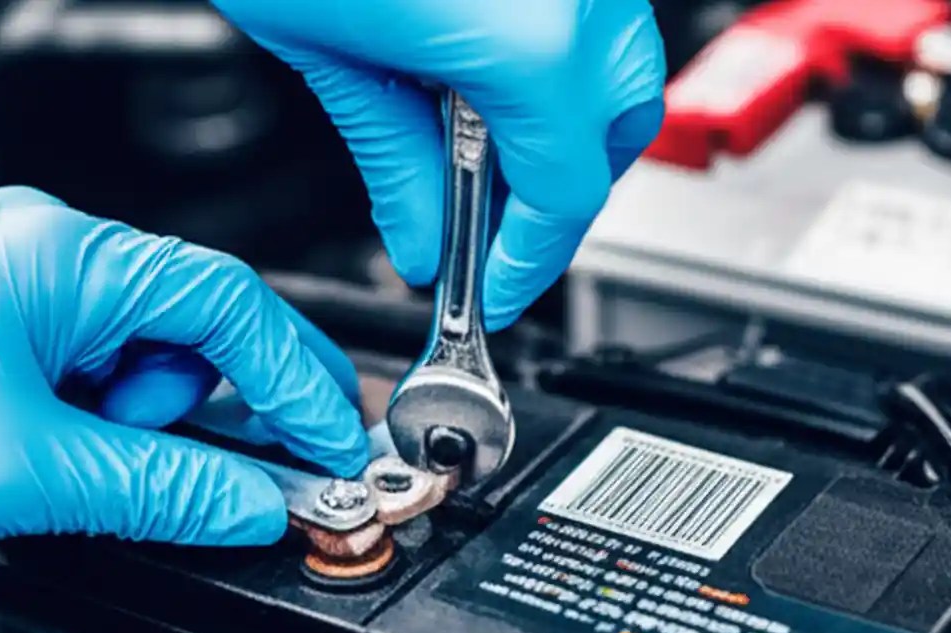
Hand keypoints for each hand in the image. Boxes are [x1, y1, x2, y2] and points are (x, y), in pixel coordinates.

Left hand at [0, 187, 368, 549]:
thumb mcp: (25, 469)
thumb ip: (161, 488)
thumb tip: (256, 506)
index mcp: (70, 256)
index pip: (232, 304)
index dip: (297, 378)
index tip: (332, 445)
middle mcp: (50, 249)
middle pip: (190, 331)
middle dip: (203, 411)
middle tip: (221, 480)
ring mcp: (17, 278)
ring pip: (136, 356)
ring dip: (135, 421)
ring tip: (74, 466)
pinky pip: (85, 364)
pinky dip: (93, 415)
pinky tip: (55, 453)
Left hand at [215, 0, 666, 329]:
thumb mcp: (335, 61)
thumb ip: (399, 164)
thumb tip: (424, 240)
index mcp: (535, 44)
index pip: (566, 193)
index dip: (528, 260)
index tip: (490, 288)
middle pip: (615, 130)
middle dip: (559, 194)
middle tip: (493, 229)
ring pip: (614, 66)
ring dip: (562, 126)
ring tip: (482, 155)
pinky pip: (581, 18)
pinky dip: (547, 62)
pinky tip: (481, 76)